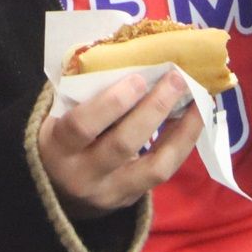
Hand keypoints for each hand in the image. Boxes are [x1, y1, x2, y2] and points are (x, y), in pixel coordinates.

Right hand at [39, 65, 204, 211]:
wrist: (53, 192)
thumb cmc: (58, 139)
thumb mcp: (57, 116)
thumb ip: (82, 93)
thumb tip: (126, 53)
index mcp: (56, 147)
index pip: (81, 126)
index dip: (112, 103)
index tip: (138, 78)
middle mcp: (81, 174)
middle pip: (122, 145)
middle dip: (154, 109)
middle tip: (176, 79)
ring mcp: (108, 191)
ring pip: (153, 167)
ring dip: (181, 130)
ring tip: (198, 101)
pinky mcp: (130, 199)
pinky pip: (163, 172)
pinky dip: (183, 143)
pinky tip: (194, 119)